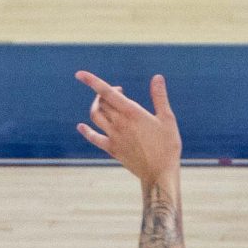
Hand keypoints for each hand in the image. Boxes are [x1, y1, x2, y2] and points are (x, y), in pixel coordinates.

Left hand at [76, 71, 182, 186]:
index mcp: (132, 113)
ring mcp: (113, 137)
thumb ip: (160, 97)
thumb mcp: (167, 119)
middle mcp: (119, 123)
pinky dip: (86, 131)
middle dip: (104, 92)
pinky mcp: (111, 149)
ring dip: (96, 106)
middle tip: (119, 90)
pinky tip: (81, 126)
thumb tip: (157, 77)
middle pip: (102, 102)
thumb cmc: (167, 145)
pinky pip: (94, 137)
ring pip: (96, 116)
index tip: (80, 74)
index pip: (108, 93)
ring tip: (104, 102)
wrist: (159, 173)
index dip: (93, 82)